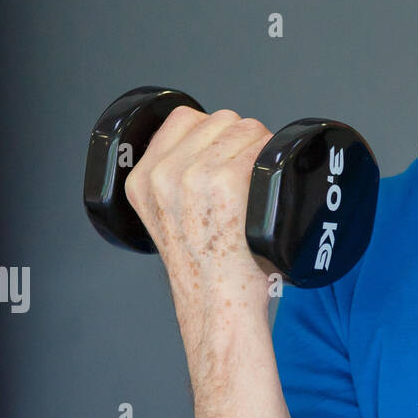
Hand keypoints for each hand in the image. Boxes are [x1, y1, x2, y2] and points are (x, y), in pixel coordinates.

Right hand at [123, 107, 276, 318]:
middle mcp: (163, 174)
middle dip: (242, 142)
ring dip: (262, 150)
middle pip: (222, 119)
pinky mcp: (225, 182)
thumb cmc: (207, 265)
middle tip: (245, 183)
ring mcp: (194, 176)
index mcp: (142, 179)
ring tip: (256, 190)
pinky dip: (275, 164)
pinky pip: (263, 147)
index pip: (183, 117)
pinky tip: (268, 192)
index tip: (223, 159)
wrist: (217, 301)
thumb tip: (213, 143)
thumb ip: (174, 179)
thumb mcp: (167, 216)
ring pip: (247, 128)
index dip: (213, 133)